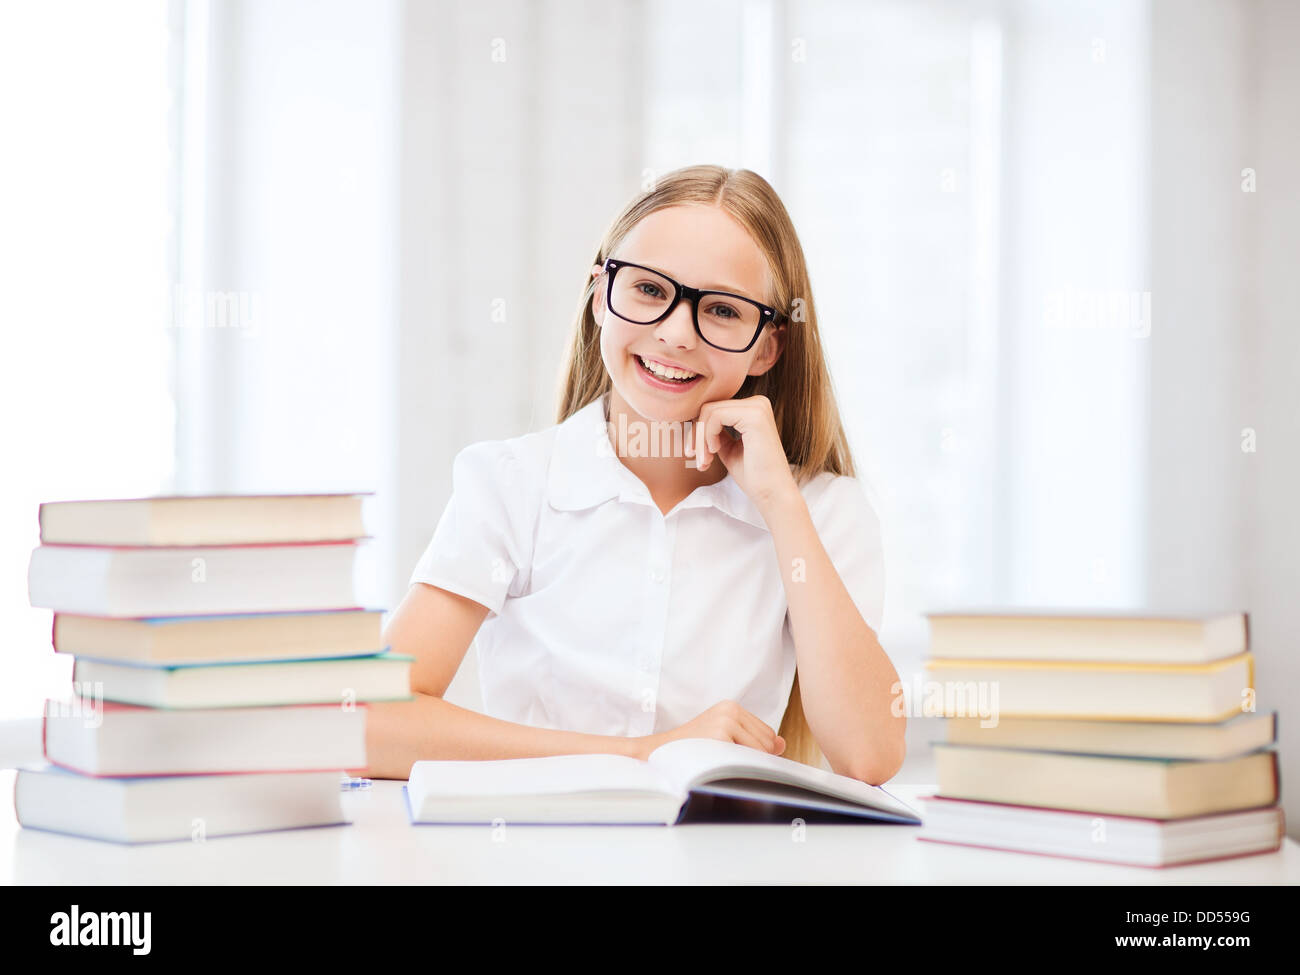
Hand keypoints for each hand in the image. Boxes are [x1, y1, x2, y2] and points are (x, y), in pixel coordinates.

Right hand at [631, 700, 785, 759]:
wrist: (659, 753)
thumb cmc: (692, 748)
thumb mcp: (724, 736)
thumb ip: (754, 738)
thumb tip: (781, 744)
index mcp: (731, 707)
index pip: (767, 734)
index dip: (757, 751)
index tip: (733, 755)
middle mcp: (729, 710)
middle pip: (767, 743)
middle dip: (753, 757)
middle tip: (724, 759)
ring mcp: (725, 723)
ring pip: (760, 752)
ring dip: (744, 763)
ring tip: (719, 760)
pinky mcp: (721, 737)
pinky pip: (748, 759)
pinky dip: (738, 768)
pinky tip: (718, 764)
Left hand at [693, 394, 798, 511]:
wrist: (772, 494)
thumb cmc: (752, 476)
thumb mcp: (727, 448)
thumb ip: (715, 431)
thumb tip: (693, 420)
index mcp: (753, 409)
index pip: (714, 408)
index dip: (698, 430)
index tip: (697, 455)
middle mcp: (758, 403)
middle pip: (709, 407)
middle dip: (696, 434)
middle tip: (696, 458)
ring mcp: (757, 407)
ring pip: (709, 411)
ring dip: (699, 438)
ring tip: (705, 460)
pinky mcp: (754, 415)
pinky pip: (715, 416)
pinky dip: (707, 436)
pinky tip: (714, 451)